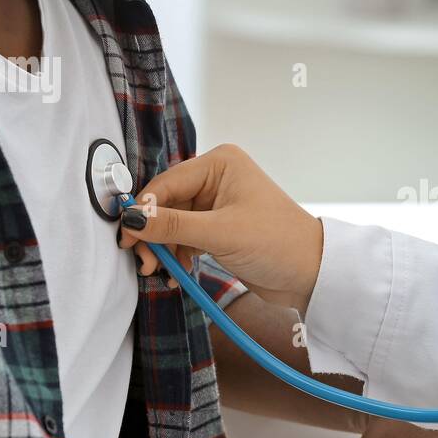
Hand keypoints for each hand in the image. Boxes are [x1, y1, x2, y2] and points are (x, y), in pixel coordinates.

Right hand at [119, 145, 323, 314]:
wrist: (311, 274)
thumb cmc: (277, 243)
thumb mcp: (221, 233)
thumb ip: (173, 226)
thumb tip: (131, 219)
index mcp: (220, 163)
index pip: (167, 182)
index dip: (143, 210)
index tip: (126, 236)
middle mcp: (217, 177)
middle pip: (167, 202)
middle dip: (153, 232)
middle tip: (143, 260)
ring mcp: (218, 203)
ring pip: (173, 222)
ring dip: (163, 247)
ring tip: (159, 271)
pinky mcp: (219, 227)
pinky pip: (185, 236)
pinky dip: (177, 253)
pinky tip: (175, 271)